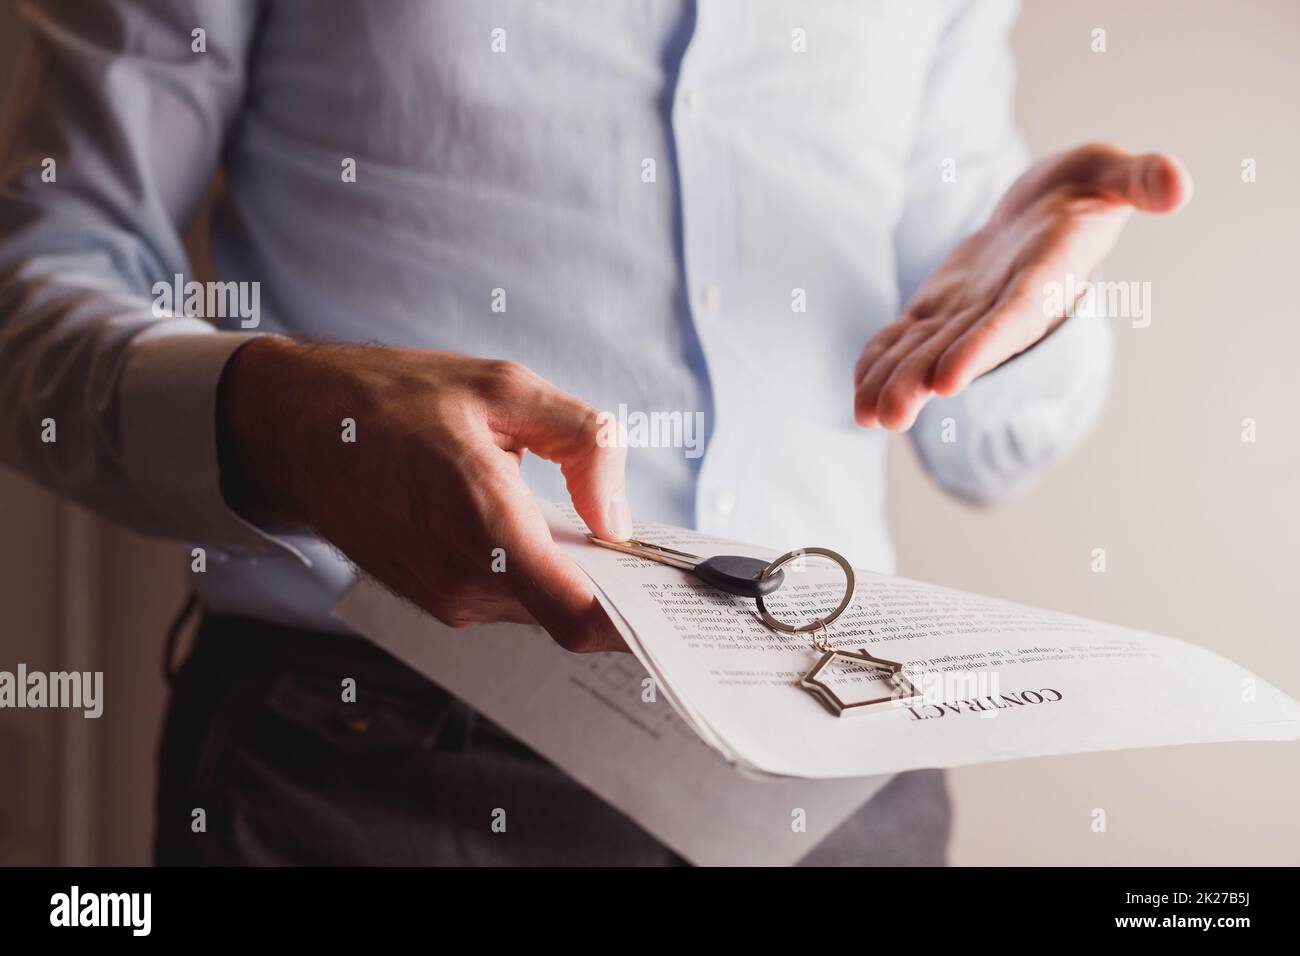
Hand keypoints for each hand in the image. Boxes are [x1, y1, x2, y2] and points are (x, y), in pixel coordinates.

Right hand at [217, 338, 631, 652]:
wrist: (294, 427)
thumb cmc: (394, 397)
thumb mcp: (504, 385)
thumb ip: (583, 442)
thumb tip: (618, 516)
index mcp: (483, 525)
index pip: (579, 617)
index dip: (637, 619)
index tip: (675, 596)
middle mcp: (460, 579)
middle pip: (570, 616)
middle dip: (613, 585)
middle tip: (643, 540)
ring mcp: (442, 597)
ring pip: (540, 610)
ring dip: (569, 575)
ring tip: (582, 517)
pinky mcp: (431, 597)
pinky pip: (507, 600)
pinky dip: (534, 572)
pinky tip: (533, 524)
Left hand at [853, 143, 1191, 429]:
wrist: (1051, 207)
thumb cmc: (1086, 187)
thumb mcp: (1113, 171)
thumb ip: (1141, 178)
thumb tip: (1179, 185)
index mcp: (1045, 279)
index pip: (1012, 319)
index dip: (981, 347)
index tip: (949, 379)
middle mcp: (1002, 307)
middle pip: (959, 348)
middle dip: (921, 381)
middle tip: (888, 416)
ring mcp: (967, 310)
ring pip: (925, 350)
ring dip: (893, 382)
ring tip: (863, 417)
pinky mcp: (940, 304)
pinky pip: (906, 335)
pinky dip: (881, 357)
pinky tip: (857, 388)